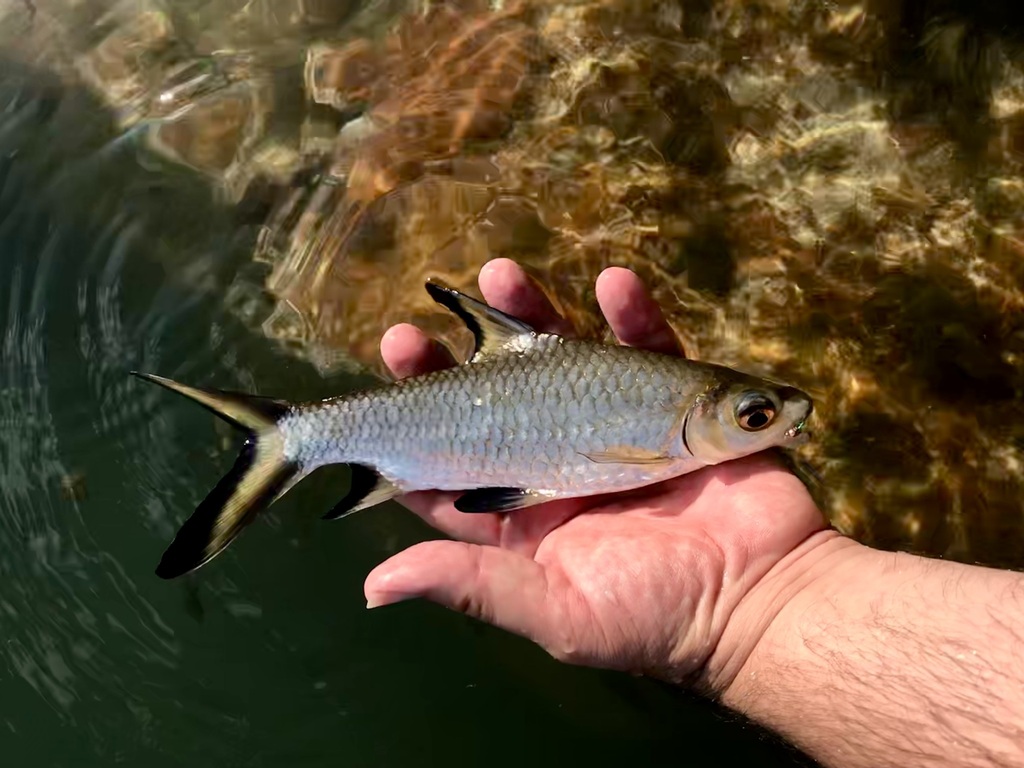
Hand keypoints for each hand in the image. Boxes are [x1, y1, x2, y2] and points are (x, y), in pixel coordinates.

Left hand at [364, 258, 832, 689]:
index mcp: (523, 515)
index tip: (379, 385)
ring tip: (499, 274)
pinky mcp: (676, 406)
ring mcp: (616, 428)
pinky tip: (612, 282)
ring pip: (564, 359)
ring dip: (532, 314)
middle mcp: (559, 462)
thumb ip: (473, 586)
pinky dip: (635, 314)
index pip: (448, 469)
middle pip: (492, 401)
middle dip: (450, 362)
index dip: (406, 430)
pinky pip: (654, 348)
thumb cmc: (653, 617)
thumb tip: (375, 587)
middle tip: (408, 334)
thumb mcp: (555, 610)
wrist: (760, 601)